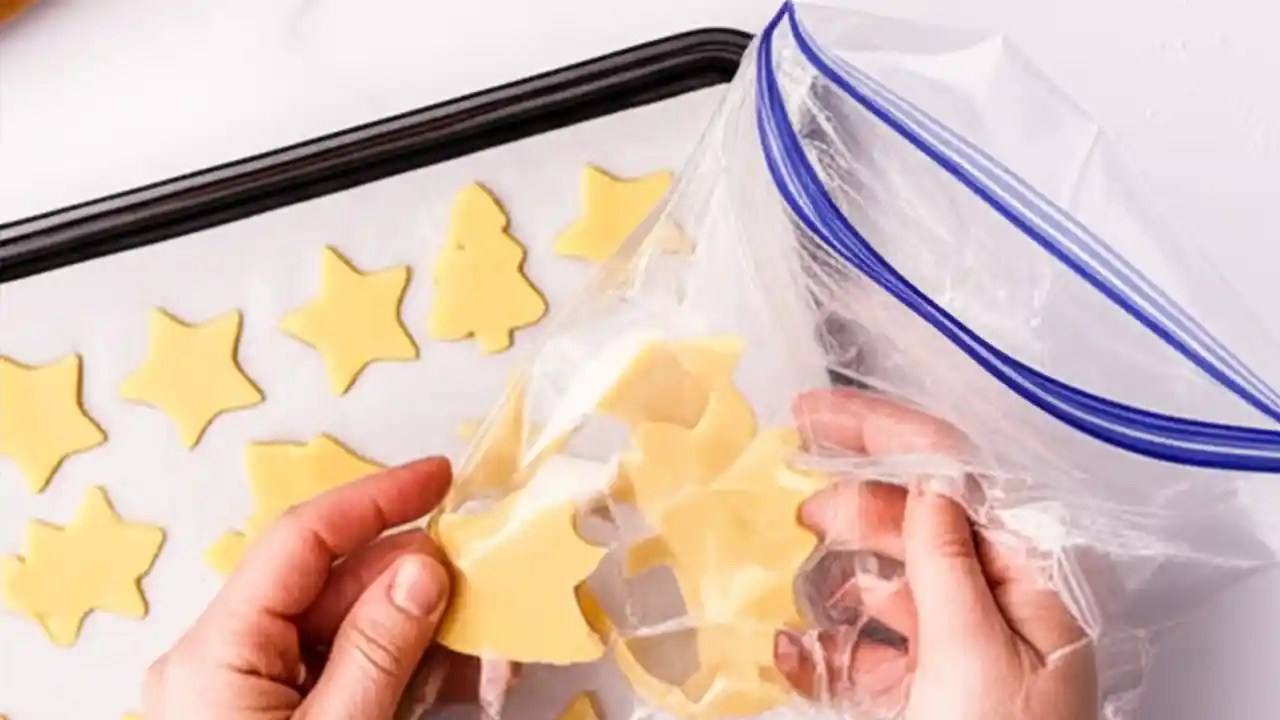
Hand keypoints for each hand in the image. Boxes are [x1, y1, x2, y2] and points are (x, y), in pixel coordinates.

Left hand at [144, 458, 459, 719]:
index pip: (301, 540)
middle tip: (480, 577)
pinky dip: (390, 666)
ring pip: (338, 627)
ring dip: (411, 627)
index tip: (437, 478)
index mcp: (214, 653)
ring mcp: (237, 690)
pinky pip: (333, 668)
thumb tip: (420, 569)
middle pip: (328, 584)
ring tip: (478, 640)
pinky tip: (446, 676)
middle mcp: (216, 660)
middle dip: (409, 575)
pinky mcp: (261, 716)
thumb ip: (377, 651)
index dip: (375, 498)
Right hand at [775, 388, 1097, 718]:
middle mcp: (991, 606)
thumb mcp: (979, 659)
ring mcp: (949, 648)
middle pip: (913, 523)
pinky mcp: (914, 690)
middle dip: (848, 508)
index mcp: (1027, 586)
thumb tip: (931, 486)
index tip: (818, 416)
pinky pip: (862, 645)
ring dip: (828, 580)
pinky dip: (823, 644)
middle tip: (791, 502)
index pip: (960, 481)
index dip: (888, 434)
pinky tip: (796, 652)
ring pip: (879, 582)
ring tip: (789, 584)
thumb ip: (949, 565)